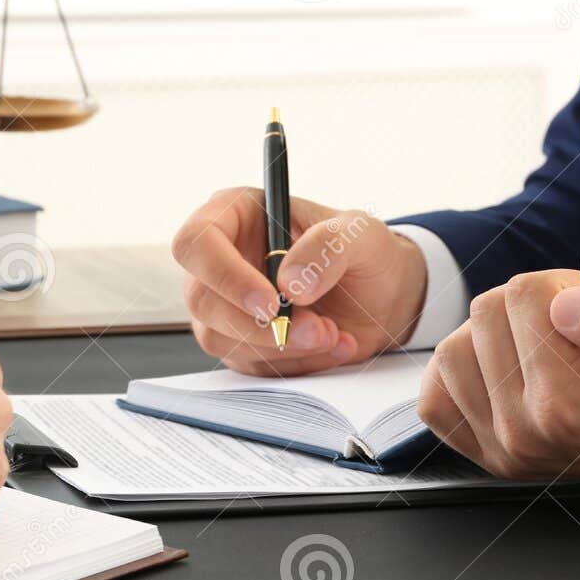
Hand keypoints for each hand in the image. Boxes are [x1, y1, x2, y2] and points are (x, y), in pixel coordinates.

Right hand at [172, 187, 427, 375]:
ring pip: (221, 339)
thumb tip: (288, 283)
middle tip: (316, 328)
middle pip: (201, 299)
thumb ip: (327, 247)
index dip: (224, 275)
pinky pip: (251, 365)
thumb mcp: (360, 234)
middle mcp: (221, 259)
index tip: (270, 302)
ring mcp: (225, 304)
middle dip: (258, 325)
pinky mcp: (241, 343)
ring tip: (334, 333)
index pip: (197, 242)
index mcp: (235, 214)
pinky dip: (296, 362)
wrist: (382, 295)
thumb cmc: (363, 251)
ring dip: (282, 346)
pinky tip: (333, 345)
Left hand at [417, 270, 579, 481]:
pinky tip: (509, 369)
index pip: (525, 293)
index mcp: (567, 406)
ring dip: (499, 336)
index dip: (569, 286)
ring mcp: (501, 448)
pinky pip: (437, 392)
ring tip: (554, 350)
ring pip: (455, 346)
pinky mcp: (485, 451)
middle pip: (486, 313)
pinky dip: (466, 370)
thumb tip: (564, 305)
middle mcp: (524, 435)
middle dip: (534, 306)